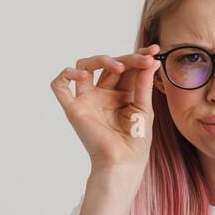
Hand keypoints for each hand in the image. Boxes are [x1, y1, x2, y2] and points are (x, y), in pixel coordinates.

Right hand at [49, 44, 161, 174]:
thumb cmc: (135, 142)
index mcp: (121, 94)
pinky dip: (66, 74)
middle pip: (109, 65)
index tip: (154, 50)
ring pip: (84, 66)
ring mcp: (87, 99)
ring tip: (118, 66)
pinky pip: (59, 86)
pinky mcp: (73, 108)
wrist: (123, 163)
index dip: (139, 57)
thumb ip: (143, 84)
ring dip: (100, 59)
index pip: (127, 68)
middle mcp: (103, 94)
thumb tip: (150, 61)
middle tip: (143, 59)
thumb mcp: (144, 108)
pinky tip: (82, 75)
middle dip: (127, 58)